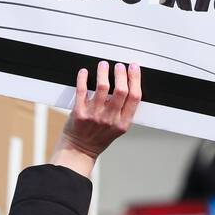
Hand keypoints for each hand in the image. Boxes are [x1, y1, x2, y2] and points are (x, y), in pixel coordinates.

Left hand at [50, 61, 142, 176]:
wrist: (79, 150)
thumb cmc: (99, 137)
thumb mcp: (118, 128)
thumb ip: (124, 110)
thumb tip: (128, 84)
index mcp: (123, 122)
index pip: (135, 97)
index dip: (135, 79)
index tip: (133, 68)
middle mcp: (110, 119)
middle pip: (121, 90)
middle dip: (121, 74)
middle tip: (119, 66)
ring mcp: (94, 115)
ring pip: (103, 87)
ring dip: (103, 72)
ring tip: (103, 65)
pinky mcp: (79, 113)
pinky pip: (82, 90)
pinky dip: (83, 78)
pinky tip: (85, 72)